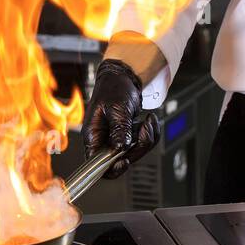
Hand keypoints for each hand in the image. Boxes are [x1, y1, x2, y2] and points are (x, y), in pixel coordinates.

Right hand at [83, 58, 159, 178]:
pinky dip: (150, 133)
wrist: (124, 76)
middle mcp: (104, 140)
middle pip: (121, 161)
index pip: (97, 165)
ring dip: (147, 138)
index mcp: (94, 136)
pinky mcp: (128, 135)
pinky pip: (142, 143)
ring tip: (147, 121)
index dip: (111, 168)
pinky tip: (148, 120)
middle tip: (143, 129)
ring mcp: (117, 138)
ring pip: (135, 152)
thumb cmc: (114, 87)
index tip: (125, 160)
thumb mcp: (117, 108)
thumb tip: (121, 149)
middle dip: (138, 147)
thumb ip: (119, 129)